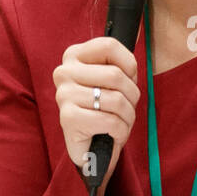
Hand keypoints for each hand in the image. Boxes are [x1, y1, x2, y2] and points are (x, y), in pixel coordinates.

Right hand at [53, 36, 140, 194]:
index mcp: (74, 56)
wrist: (92, 149)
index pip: (109, 45)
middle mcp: (63, 72)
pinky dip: (121, 130)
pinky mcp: (67, 118)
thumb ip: (121, 64)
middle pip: (116, 75)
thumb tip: (133, 54)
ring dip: (127, 115)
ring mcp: (63, 94)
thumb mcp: (114, 81)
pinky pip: (110, 120)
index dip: (129, 65)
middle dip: (131, 95)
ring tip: (120, 121)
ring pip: (116, 99)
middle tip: (125, 107)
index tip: (127, 80)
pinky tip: (113, 133)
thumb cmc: (106, 111)